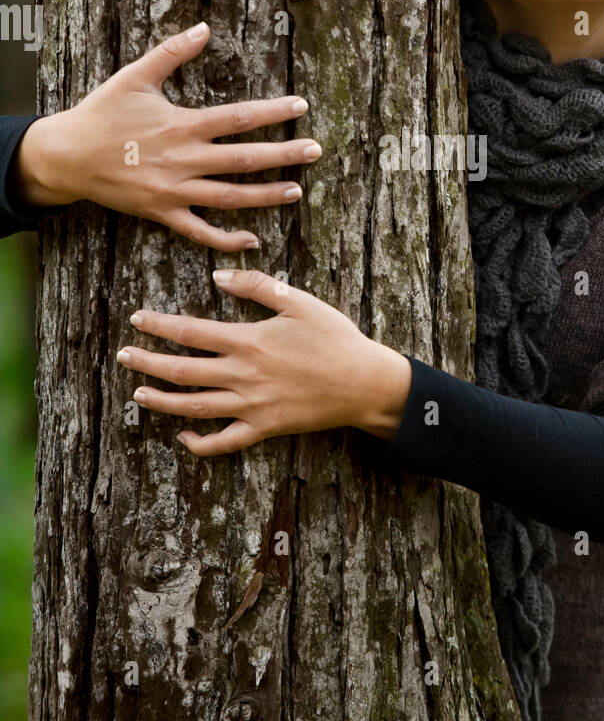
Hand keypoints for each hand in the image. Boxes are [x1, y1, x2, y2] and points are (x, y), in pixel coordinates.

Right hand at [12, 22, 322, 250]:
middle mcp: (182, 161)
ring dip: (266, 195)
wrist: (66, 155)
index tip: (301, 106)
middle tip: (315, 150)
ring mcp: (173, 191)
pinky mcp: (161, 213)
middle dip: (283, 155)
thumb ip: (172, 52)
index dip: (272, 112)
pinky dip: (226, 239)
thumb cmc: (102, 113)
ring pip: (229, 198)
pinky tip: (252, 239)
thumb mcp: (135, 76)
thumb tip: (205, 27)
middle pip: (243, 160)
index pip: (237, 118)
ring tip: (296, 190)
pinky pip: (199, 231)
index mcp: (180, 126)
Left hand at [115, 267, 412, 454]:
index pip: (190, 332)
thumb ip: (257, 286)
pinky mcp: (264, 428)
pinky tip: (183, 436)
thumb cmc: (335, 338)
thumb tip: (218, 276)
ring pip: (195, 407)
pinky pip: (225, 442)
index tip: (137, 319)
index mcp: (249, 341)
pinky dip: (200, 443)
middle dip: (148, 363)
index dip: (159, 326)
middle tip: (124, 356)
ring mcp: (252, 406)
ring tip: (139, 393)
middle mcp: (243, 375)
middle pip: (182, 371)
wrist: (363, 383)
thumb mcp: (300, 301)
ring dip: (162, 401)